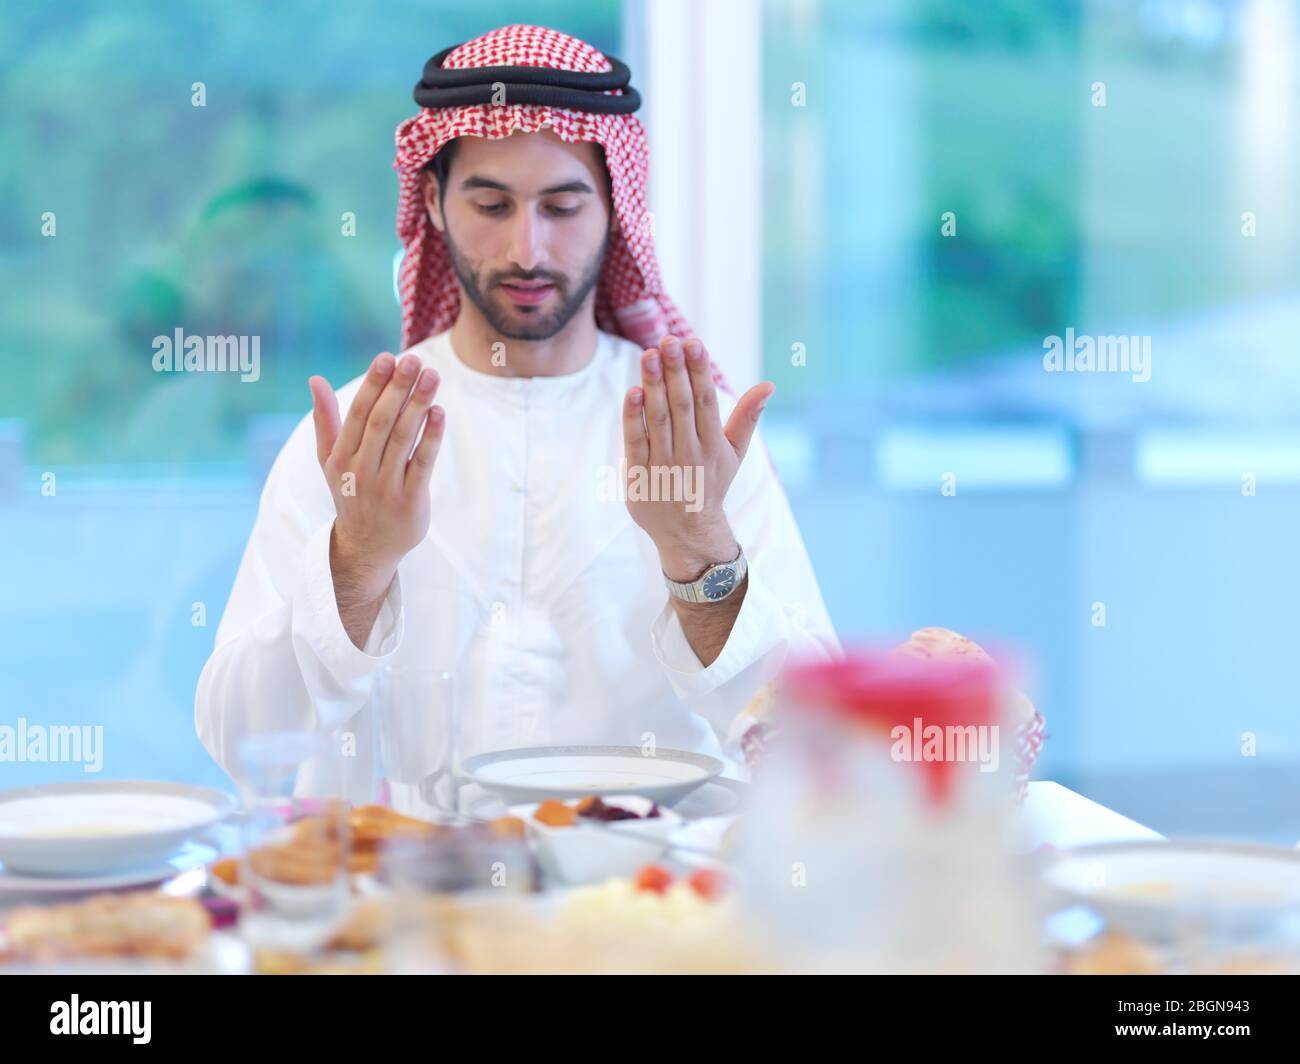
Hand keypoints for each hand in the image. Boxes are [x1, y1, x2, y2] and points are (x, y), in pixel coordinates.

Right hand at [309, 352, 444, 603]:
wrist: (367, 548)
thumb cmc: (352, 494)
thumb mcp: (332, 461)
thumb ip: (326, 420)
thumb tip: (315, 379)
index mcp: (341, 457)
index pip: (358, 414)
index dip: (373, 385)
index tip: (387, 358)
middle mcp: (360, 470)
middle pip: (382, 422)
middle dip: (398, 388)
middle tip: (414, 360)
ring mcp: (385, 487)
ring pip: (403, 439)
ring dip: (418, 404)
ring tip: (433, 377)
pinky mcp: (410, 501)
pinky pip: (423, 463)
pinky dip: (432, 437)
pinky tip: (439, 412)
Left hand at [622, 335, 773, 580]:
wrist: (688, 534)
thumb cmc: (710, 485)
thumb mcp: (733, 454)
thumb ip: (747, 417)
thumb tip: (769, 385)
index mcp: (713, 446)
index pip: (707, 401)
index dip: (699, 371)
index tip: (693, 342)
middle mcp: (690, 454)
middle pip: (682, 406)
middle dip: (676, 371)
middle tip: (669, 339)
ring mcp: (664, 465)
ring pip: (658, 419)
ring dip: (653, 385)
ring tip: (649, 354)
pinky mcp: (639, 476)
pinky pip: (635, 442)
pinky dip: (633, 417)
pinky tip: (632, 392)